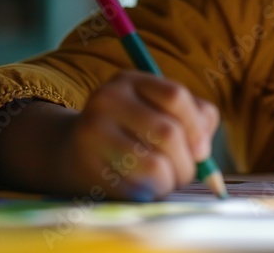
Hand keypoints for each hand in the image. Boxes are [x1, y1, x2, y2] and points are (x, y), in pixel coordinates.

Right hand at [58, 71, 220, 200]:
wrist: (71, 151)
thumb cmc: (131, 131)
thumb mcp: (160, 111)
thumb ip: (195, 119)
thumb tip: (202, 151)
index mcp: (130, 80)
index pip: (175, 96)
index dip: (197, 127)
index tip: (201, 151)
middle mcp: (107, 99)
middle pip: (167, 133)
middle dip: (186, 163)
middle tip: (184, 175)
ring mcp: (93, 132)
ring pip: (154, 164)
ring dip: (169, 182)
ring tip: (165, 182)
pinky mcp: (85, 166)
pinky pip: (134, 188)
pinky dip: (147, 193)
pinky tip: (140, 187)